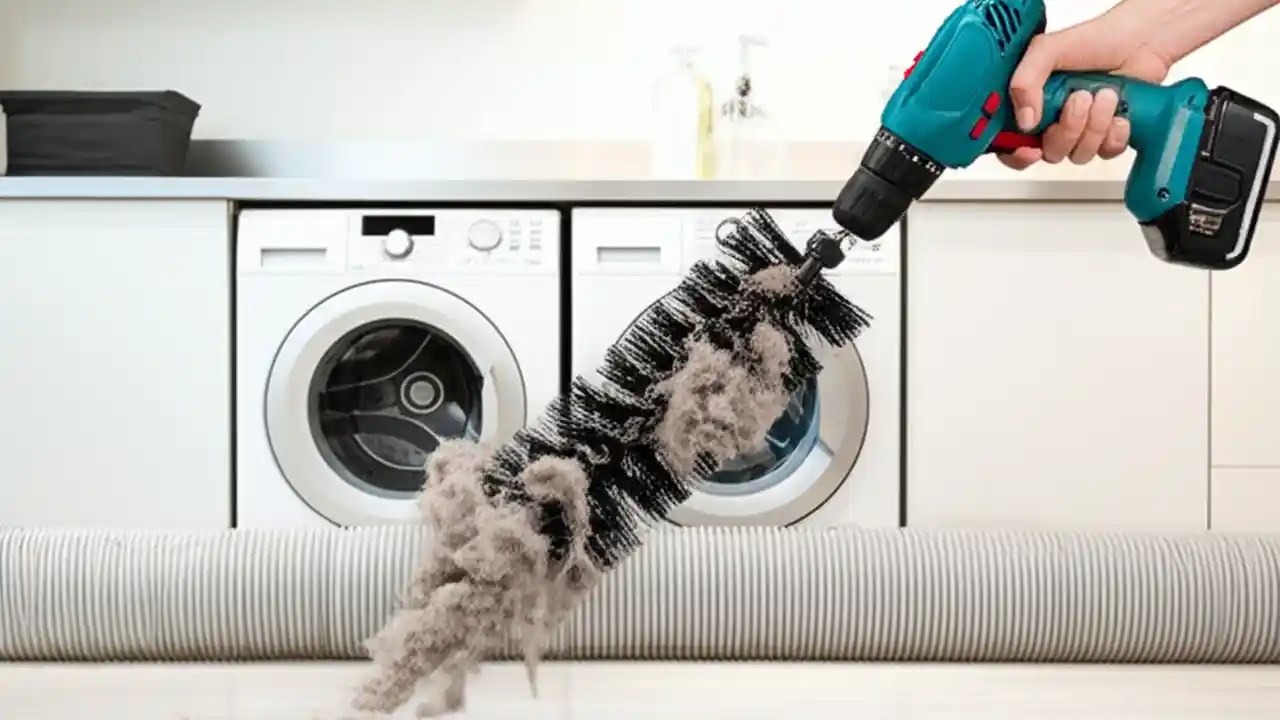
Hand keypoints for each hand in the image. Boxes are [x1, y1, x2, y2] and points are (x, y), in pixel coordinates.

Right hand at [999, 16, 1173, 169]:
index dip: (1016, 155)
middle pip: (1049, 153)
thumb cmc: (1095, 40)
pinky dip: (1115, 134)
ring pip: (1079, 155)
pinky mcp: (1106, 136)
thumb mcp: (1047, 51)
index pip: (1010, 144)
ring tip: (1106, 95)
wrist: (1140, 41)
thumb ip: (1025, 81)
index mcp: (1029, 104)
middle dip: (1068, 129)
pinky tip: (1120, 113)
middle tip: (1080, 98)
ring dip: (1095, 126)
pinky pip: (1105, 153)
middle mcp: (1052, 121)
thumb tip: (1025, 120)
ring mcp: (1080, 131)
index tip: (1030, 149)